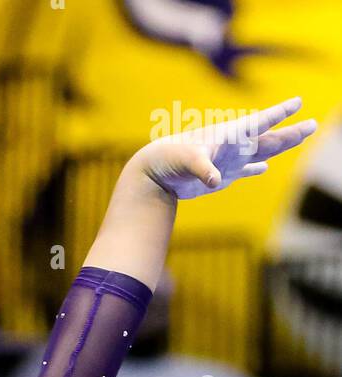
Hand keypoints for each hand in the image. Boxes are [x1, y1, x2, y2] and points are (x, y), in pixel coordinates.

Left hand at [132, 96, 316, 200]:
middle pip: (269, 138)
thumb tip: (213, 181)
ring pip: (261, 152)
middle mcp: (233, 147)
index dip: (279, 113)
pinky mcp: (221, 176)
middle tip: (313, 125)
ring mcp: (229, 161)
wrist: (156, 172)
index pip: (260, 122)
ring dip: (280, 146)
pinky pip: (243, 171)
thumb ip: (203, 168)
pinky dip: (254, 169)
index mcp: (229, 136)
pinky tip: (263, 168)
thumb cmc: (171, 159)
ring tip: (298, 137)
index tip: (297, 101)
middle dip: (291, 132)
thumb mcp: (187, 161)